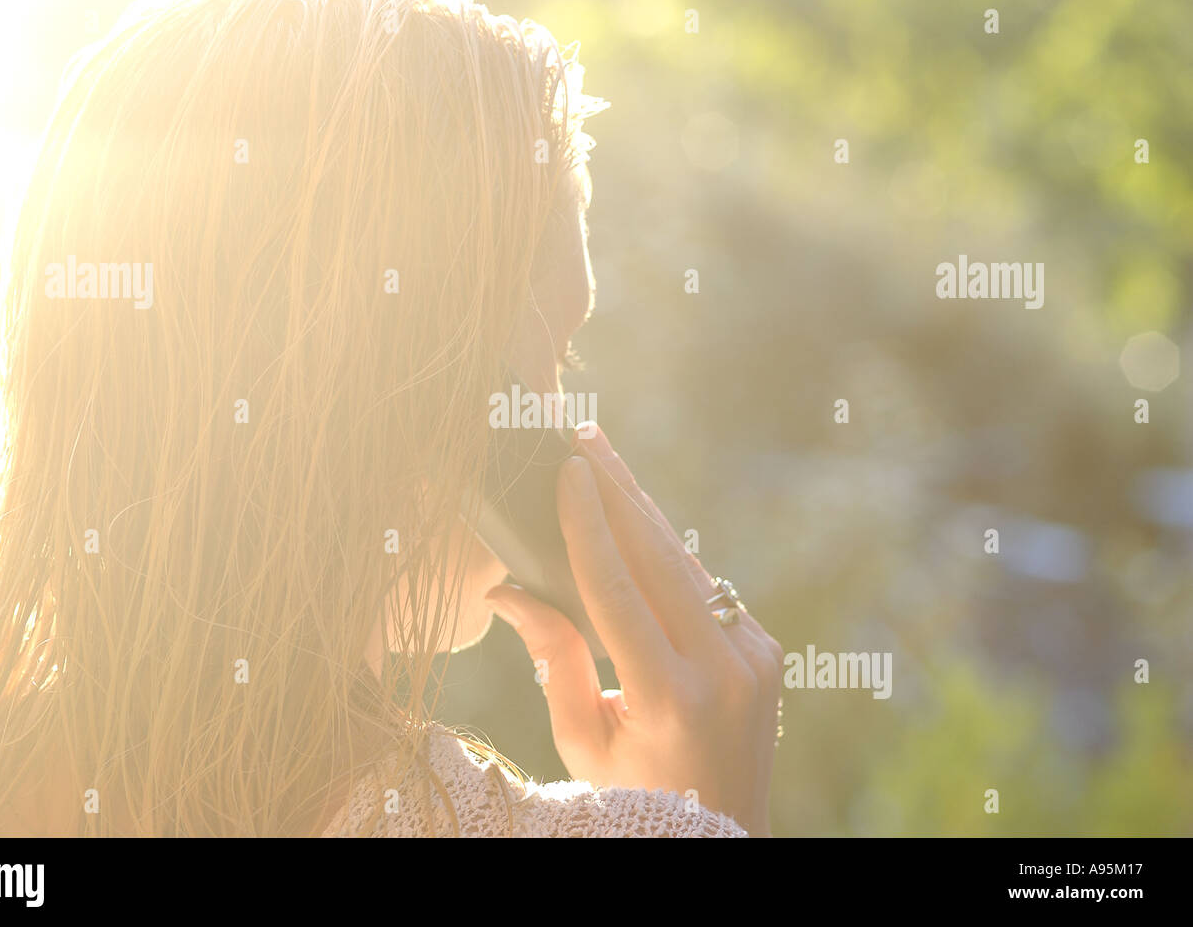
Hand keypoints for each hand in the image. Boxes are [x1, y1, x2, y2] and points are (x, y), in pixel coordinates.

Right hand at [485, 423, 782, 835]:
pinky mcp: (766, 650)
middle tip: (584, 438)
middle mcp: (724, 670)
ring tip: (604, 463)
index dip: (589, 526)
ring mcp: (754, 656)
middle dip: (619, 491)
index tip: (569, 471)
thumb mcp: (583, 740)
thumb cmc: (635, 797)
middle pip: (660, 558)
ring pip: (687, 564)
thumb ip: (554, 660)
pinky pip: (705, 588)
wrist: (722, 835)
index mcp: (671, 699)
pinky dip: (666, 553)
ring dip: (642, 512)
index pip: (619, 592)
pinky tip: (636, 519)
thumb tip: (507, 590)